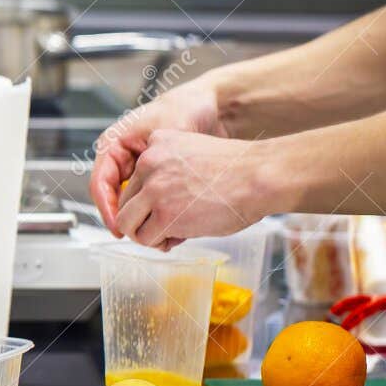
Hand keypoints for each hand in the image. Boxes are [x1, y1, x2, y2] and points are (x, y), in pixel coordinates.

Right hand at [91, 77, 223, 232]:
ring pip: (128, 201)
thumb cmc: (184, 110)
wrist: (210, 105)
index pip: (100, 184)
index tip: (119, 228)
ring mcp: (134, 167)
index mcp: (112, 144)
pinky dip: (154, 211)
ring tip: (155, 231)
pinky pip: (145, 199)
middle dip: (125, 218)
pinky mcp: (149, 175)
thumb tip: (137, 198)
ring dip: (140, 217)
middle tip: (139, 235)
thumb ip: (148, 167)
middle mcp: (119, 157)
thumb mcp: (161, 138)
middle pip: (112, 197)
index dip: (108, 210)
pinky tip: (167, 220)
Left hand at [114, 130, 275, 248]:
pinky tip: (175, 239)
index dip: (146, 199)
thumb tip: (152, 207)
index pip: (134, 177)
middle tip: (162, 227)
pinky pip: (145, 237)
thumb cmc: (239, 171)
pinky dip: (157, 243)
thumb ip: (168, 174)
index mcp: (157, 142)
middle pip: (125, 201)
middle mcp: (149, 162)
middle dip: (141, 218)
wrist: (260, 176)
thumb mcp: (194, 156)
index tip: (163, 206)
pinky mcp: (164, 214)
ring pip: (127, 222)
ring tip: (165, 236)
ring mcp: (154, 188)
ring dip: (144, 233)